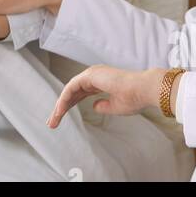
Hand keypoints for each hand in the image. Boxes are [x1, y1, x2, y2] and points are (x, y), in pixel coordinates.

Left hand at [47, 66, 171, 128]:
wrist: (143, 90)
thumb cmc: (134, 98)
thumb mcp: (116, 106)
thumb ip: (104, 106)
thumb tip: (94, 106)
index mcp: (101, 82)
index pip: (80, 94)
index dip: (69, 106)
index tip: (60, 119)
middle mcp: (94, 76)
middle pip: (72, 93)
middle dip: (61, 108)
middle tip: (52, 122)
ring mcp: (91, 74)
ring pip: (69, 91)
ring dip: (60, 106)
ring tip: (53, 121)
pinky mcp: (89, 75)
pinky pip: (71, 88)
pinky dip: (64, 100)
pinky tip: (59, 111)